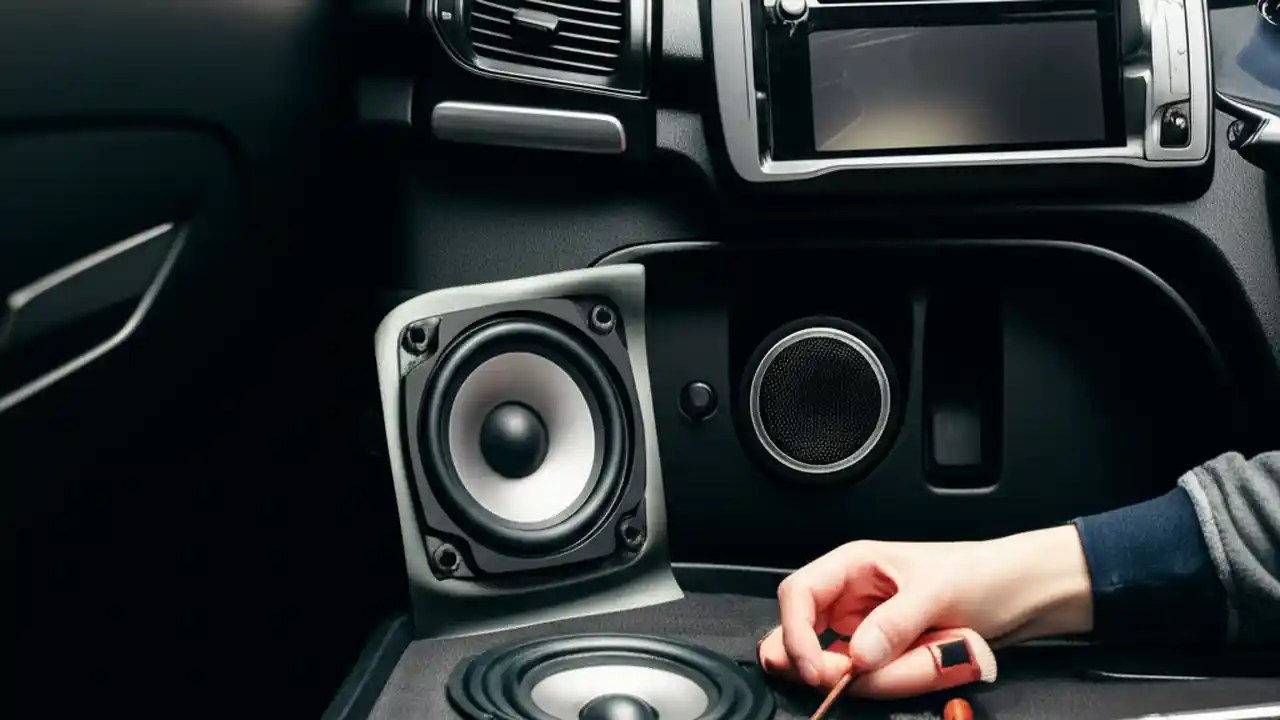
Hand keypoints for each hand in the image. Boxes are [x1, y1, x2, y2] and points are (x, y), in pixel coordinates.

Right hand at [758, 526, 1092, 697]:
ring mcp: (868, 631)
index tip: (813, 669)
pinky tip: (927, 668)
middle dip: (829, 664)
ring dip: (877, 675)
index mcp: (853, 565)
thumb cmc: (986, 573)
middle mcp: (853, 598)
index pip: (798, 595)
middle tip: (858, 680)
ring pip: (840, 666)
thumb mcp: (939, 591)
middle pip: (808, 637)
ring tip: (929, 660)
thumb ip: (895, 623)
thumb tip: (857, 656)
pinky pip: (872, 678)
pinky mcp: (888, 658)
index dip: (795, 632)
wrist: (1029, 594)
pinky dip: (890, 683)